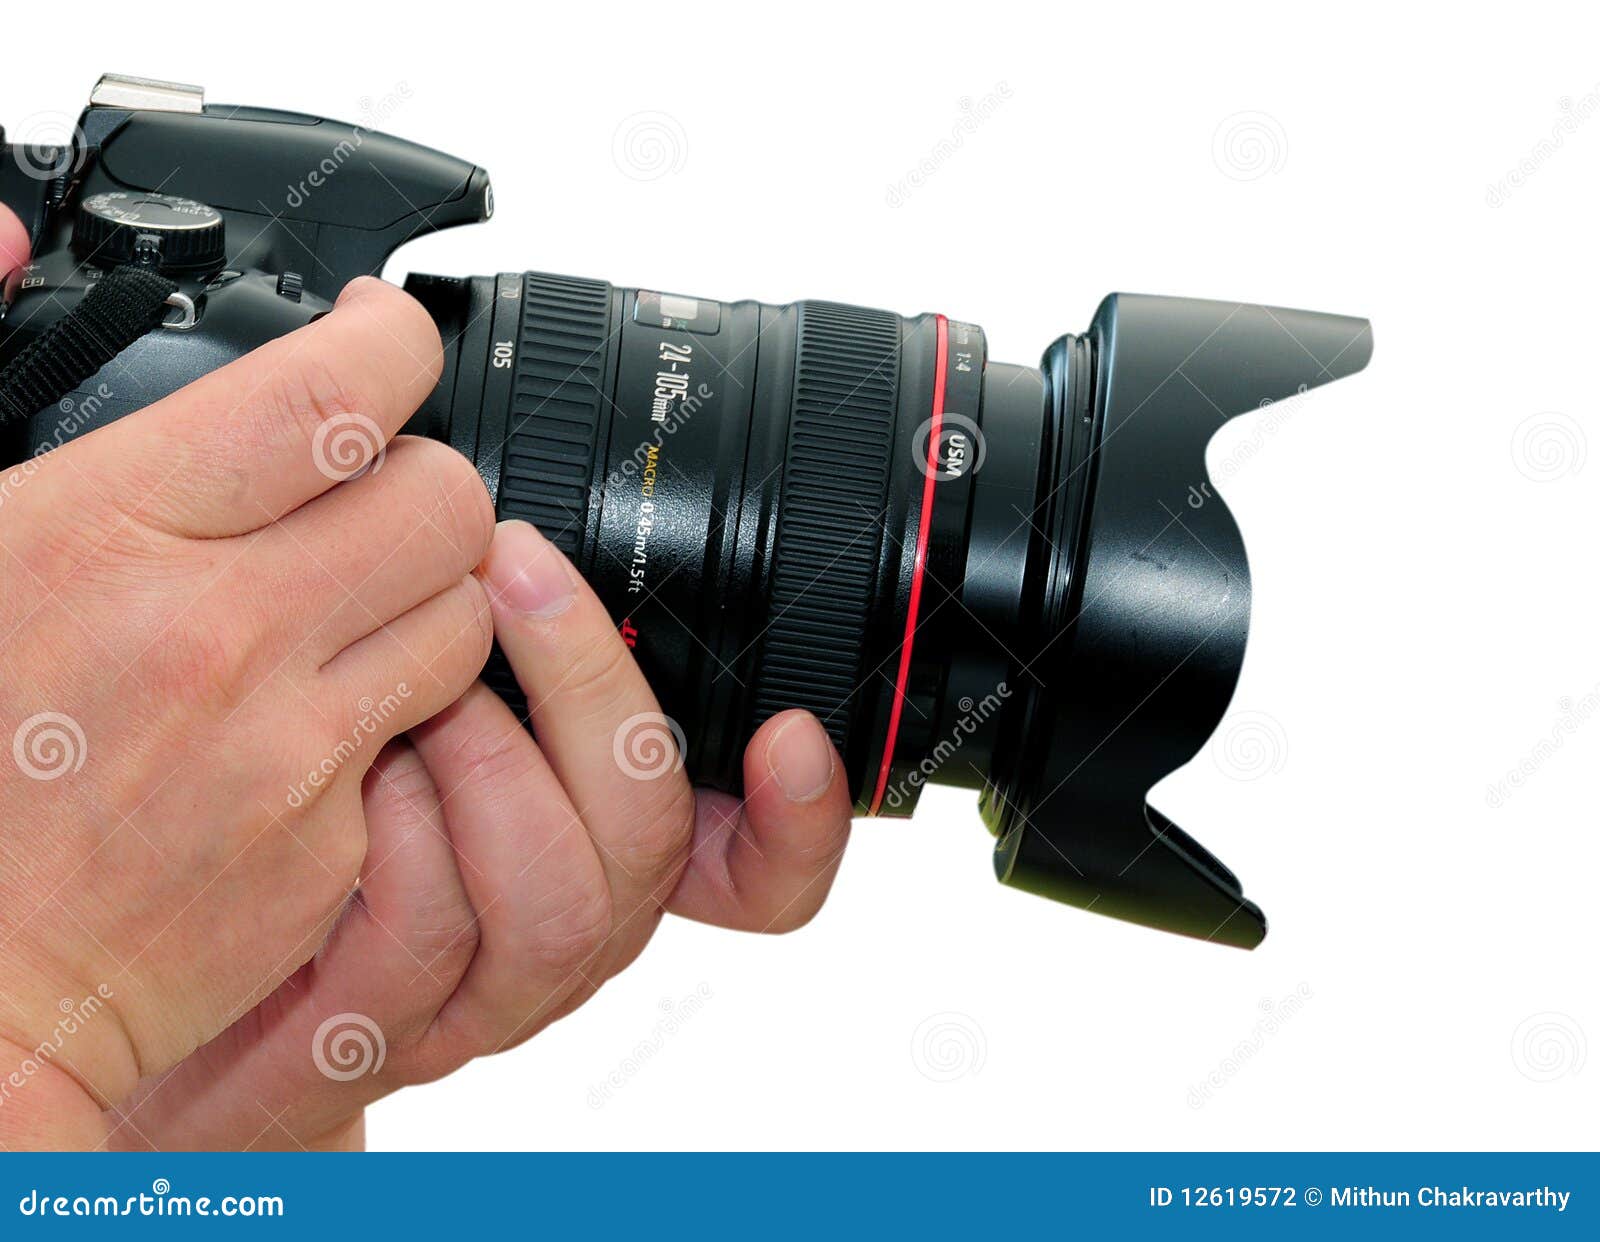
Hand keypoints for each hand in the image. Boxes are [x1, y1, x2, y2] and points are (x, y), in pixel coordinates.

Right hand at [0, 205, 494, 1145]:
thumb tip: (4, 229)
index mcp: (102, 535)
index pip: (329, 394)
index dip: (392, 341)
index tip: (389, 333)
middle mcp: (217, 636)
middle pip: (442, 498)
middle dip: (423, 476)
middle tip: (371, 491)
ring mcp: (287, 751)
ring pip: (462, 612)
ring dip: (427, 592)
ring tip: (350, 606)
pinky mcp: (328, 842)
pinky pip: (426, 733)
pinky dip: (398, 706)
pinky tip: (319, 715)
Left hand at [105, 521, 852, 1150]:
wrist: (200, 961)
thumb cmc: (326, 812)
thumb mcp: (444, 707)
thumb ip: (516, 651)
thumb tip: (540, 527)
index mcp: (610, 853)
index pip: (757, 871)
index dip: (801, 819)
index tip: (787, 733)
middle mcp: (572, 922)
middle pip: (653, 838)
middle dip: (592, 686)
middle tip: (516, 570)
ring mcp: (486, 985)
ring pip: (562, 899)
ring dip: (492, 760)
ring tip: (420, 681)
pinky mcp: (389, 1018)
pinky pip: (430, 934)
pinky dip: (399, 832)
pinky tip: (355, 768)